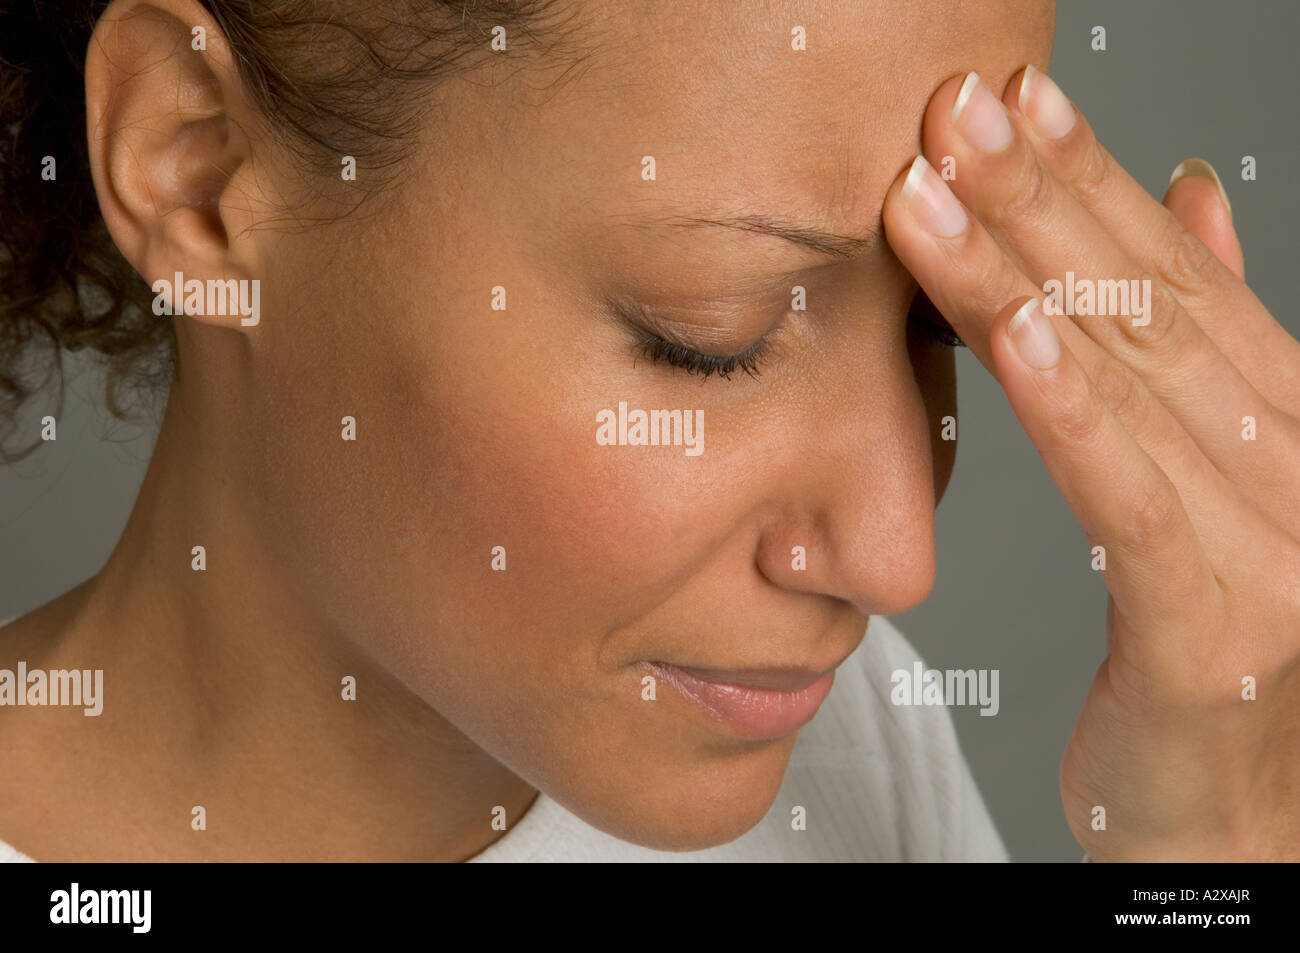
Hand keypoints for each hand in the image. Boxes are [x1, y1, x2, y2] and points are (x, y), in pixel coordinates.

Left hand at [882, 67, 1299, 860]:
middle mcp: (1298, 467)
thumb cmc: (1201, 652)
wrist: (1231, 817)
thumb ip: (1202, 351)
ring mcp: (1273, 549)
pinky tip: (1010, 333)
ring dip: (1021, 275)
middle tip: (953, 108)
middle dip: (1042, 197)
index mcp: (1287, 422)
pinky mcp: (1213, 631)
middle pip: (1147, 308)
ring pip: (1129, 383)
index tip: (1010, 100)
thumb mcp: (1205, 482)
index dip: (1092, 179)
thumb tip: (1191, 202)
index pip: (1176, 277)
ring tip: (937, 190)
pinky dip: (1069, 409)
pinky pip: (1129, 498)